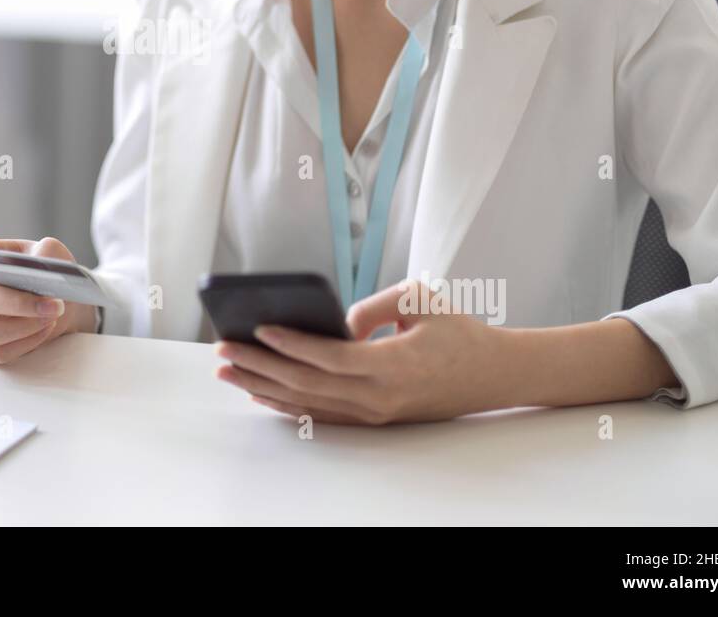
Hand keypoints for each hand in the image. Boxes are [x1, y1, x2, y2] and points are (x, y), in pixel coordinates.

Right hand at [0, 236, 95, 363]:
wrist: (59, 306)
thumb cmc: (46, 275)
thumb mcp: (51, 255)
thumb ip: (47, 252)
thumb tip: (43, 262)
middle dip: (19, 303)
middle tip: (53, 303)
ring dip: (25, 326)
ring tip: (51, 316)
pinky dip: (28, 342)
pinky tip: (44, 328)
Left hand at [213, 279, 515, 423]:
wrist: (494, 374)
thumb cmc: (459, 331)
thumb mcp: (421, 299)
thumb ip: (374, 305)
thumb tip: (335, 322)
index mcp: (393, 366)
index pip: (331, 358)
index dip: (293, 345)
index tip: (259, 329)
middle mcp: (380, 397)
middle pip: (308, 384)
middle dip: (260, 367)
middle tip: (224, 351)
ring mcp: (376, 413)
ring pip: (309, 404)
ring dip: (264, 388)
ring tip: (228, 373)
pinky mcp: (375, 419)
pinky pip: (322, 415)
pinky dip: (287, 404)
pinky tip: (262, 393)